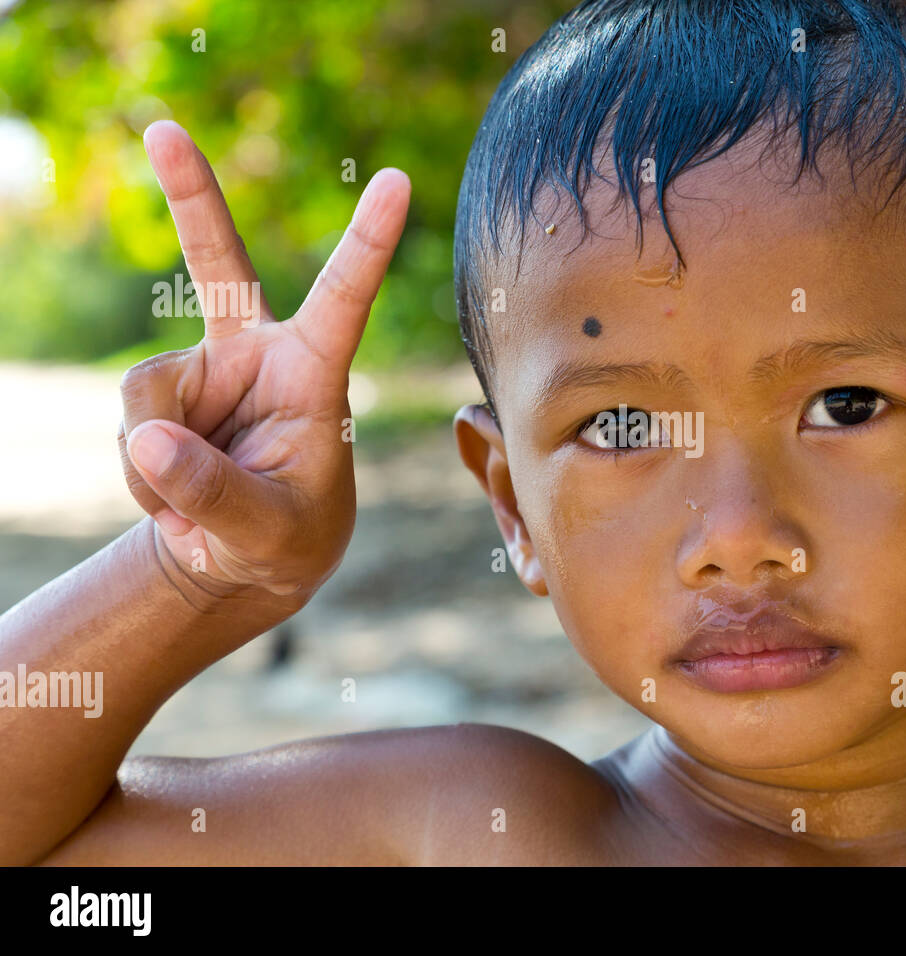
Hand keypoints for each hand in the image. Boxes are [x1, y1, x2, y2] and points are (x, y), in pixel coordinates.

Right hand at [116, 120, 409, 597]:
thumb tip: (147, 439)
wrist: (243, 556)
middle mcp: (263, 355)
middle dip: (190, 196)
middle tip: (161, 130)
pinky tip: (171, 493)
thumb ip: (214, 494)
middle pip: (220, 263)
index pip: (345, 300)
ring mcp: (207, 370)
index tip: (400, 181)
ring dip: (158, 463)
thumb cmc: (287, 538)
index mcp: (319, 374)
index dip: (367, 242)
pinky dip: (142, 474)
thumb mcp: (267, 533)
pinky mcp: (165, 397)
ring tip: (199, 504)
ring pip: (148, 394)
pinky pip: (130, 427)